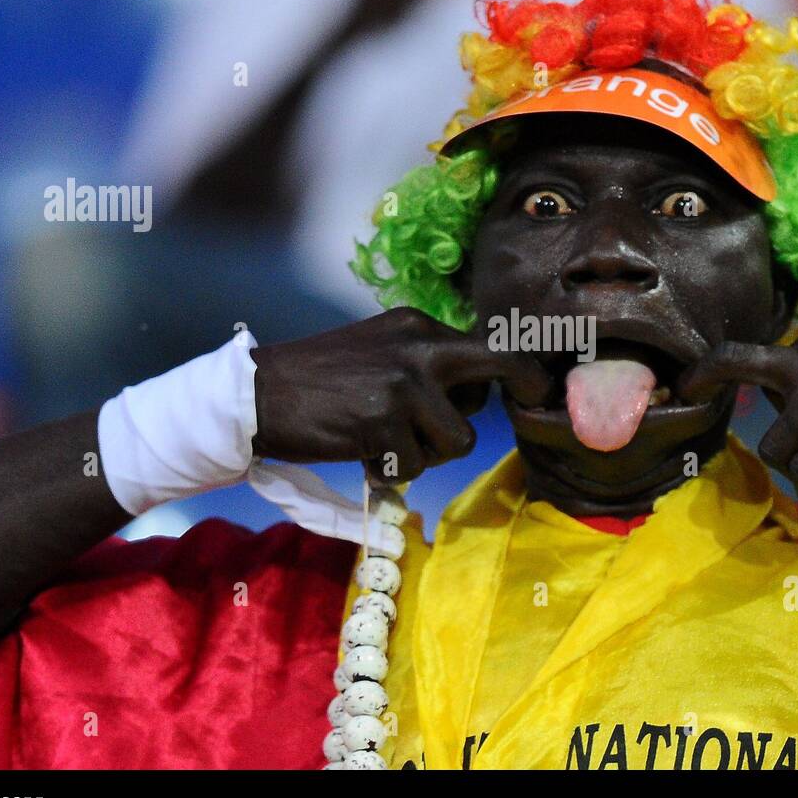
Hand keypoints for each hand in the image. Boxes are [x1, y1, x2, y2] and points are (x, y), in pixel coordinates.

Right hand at [250, 307, 550, 481]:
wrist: (258, 392)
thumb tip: (484, 389)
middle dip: (521, 387)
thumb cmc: (323, 378)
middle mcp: (418, 348)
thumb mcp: (382, 349)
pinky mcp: (381, 425)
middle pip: (499, 368)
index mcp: (419, 327)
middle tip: (530, 400)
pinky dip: (391, 470)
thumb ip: (430, 363)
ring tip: (389, 441)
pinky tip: (363, 451)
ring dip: (429, 453)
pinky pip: (414, 467)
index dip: (522, 369)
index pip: (490, 344)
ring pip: (457, 439)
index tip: (539, 387)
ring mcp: (402, 386)